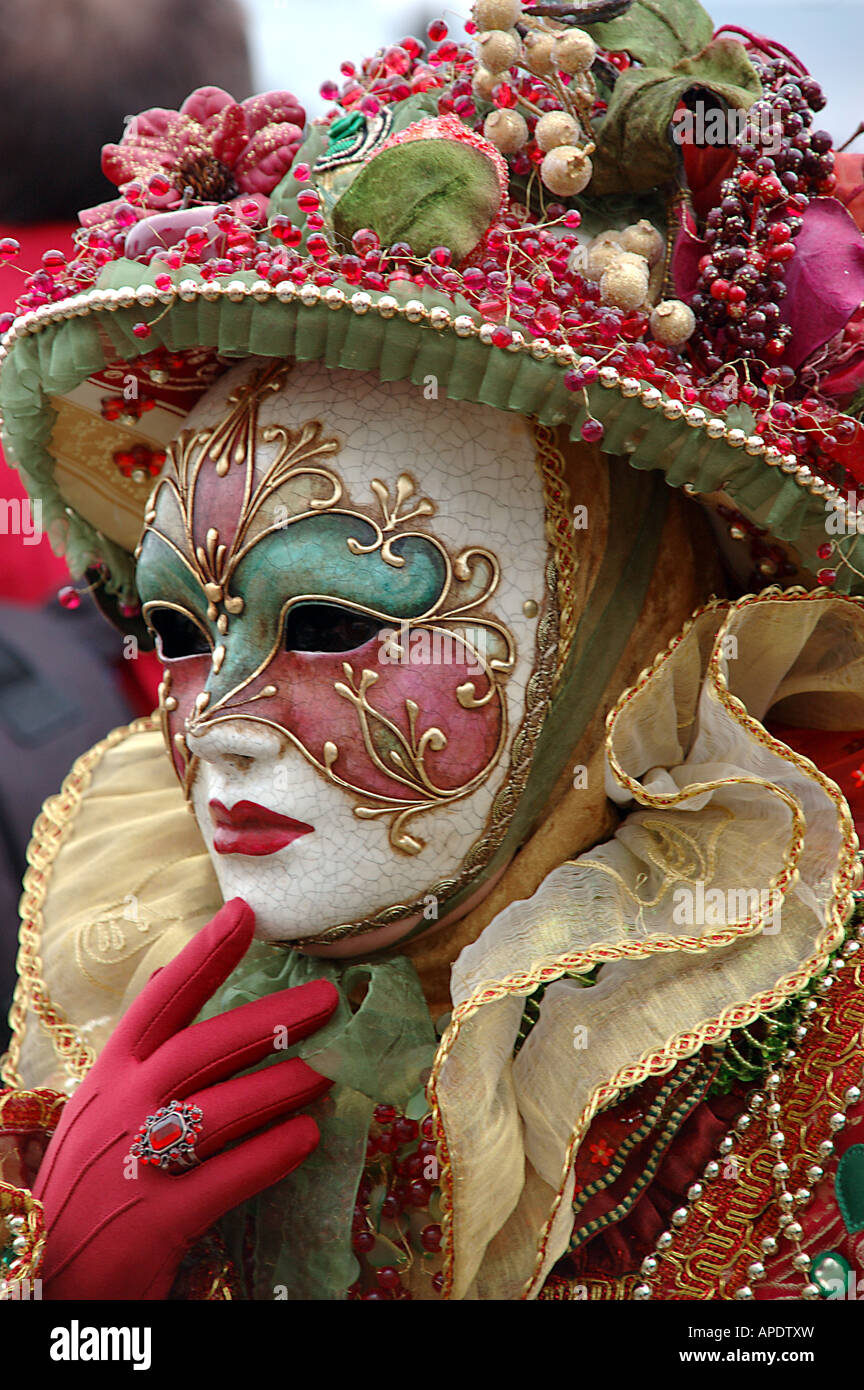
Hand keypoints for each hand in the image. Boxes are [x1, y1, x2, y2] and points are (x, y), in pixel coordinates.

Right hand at [34, 898, 337, 1299]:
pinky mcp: (158, 1221)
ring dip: (283, 1085)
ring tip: (330, 1070)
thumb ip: (138, 1051)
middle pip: (203, 1049)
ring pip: (222, 1110)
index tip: (245, 914)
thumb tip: (163, 973)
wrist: (51, 1273)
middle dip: (269, 1019)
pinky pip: (227, 1178)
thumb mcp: (100, 1104)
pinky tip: (307, 1137)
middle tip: (327, 1000)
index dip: (204, 956)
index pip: (160, 1001)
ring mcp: (137, 1165)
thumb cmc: (90, 1180)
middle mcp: (121, 1109)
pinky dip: (271, 1154)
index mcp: (110, 1074)